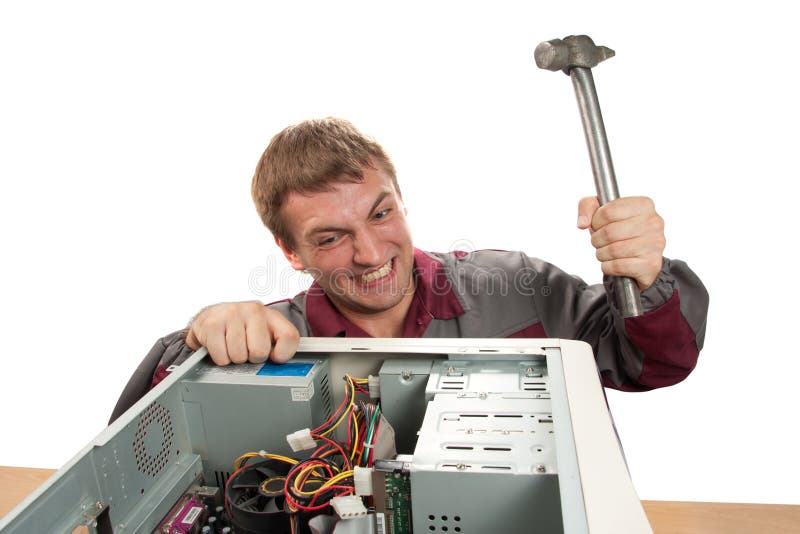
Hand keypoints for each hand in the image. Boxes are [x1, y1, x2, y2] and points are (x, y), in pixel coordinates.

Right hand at [185, 301, 299, 364]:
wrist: (210, 318)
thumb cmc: (240, 329)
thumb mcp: (262, 333)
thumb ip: (276, 346)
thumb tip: (281, 365)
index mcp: (271, 315)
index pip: (289, 336)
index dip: (283, 354)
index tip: (274, 357)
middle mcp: (254, 310)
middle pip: (260, 351)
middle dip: (252, 358)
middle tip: (247, 349)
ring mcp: (233, 314)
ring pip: (239, 356)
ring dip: (234, 358)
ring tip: (232, 346)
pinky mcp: (213, 323)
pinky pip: (221, 357)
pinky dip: (220, 358)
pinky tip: (220, 345)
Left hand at [577, 196, 665, 289]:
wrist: (641, 258)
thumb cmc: (621, 230)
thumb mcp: (602, 211)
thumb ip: (587, 206)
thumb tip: (582, 223)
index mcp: (644, 205)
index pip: (608, 211)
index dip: (596, 221)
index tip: (598, 226)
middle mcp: (654, 222)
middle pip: (610, 232)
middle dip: (597, 239)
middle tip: (599, 242)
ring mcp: (655, 244)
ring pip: (614, 250)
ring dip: (602, 254)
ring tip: (605, 252)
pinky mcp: (650, 264)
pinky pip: (618, 266)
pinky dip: (608, 266)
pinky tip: (612, 263)